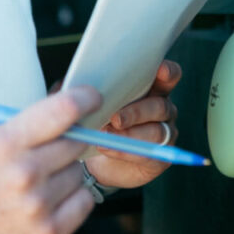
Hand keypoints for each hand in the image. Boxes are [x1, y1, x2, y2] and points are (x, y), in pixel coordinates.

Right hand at [0, 87, 100, 233]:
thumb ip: (24, 127)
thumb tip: (67, 111)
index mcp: (5, 144)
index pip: (63, 109)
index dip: (84, 98)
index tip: (91, 98)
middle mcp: (24, 173)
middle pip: (77, 141)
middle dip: (66, 144)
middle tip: (47, 155)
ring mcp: (38, 206)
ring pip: (80, 172)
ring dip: (65, 175)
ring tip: (35, 187)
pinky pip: (84, 201)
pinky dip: (71, 200)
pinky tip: (47, 204)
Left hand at [82, 59, 181, 188]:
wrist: (93, 163)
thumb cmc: (94, 125)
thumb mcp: (85, 105)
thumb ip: (80, 93)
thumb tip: (65, 85)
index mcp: (149, 89)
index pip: (168, 76)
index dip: (167, 72)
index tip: (159, 70)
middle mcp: (161, 109)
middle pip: (161, 105)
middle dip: (138, 111)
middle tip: (115, 118)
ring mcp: (163, 133)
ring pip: (158, 130)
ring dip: (132, 133)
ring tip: (109, 135)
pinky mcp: (159, 157)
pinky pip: (152, 153)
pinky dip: (128, 151)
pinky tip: (109, 148)